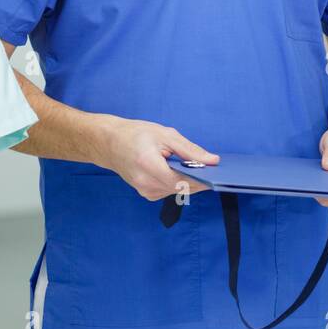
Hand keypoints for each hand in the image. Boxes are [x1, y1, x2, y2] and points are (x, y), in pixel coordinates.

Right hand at [97, 117, 217, 200]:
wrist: (109, 143)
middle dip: (199, 179)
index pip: (182, 181)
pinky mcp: (147, 194)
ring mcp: (145, 191)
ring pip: (178, 191)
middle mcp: (146, 183)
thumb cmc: (136, 134)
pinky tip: (181, 170)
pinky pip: (170, 191)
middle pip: (182, 188)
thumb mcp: (165, 134)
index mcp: (149, 165)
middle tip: (212, 168)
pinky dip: (179, 182)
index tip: (217, 173)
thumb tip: (213, 161)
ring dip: (189, 181)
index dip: (202, 180)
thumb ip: (190, 150)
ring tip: (197, 166)